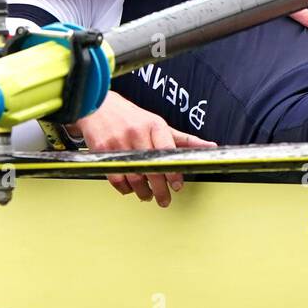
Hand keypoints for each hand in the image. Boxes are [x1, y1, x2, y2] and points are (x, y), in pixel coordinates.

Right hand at [73, 91, 215, 207]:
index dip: (173, 171)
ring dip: (143, 191)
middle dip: (160, 189)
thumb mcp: (158, 124)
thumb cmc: (132, 118)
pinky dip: (125, 188)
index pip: (167, 151)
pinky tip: (131, 189)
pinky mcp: (102, 151)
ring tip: (148, 195)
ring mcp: (118, 143)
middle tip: (165, 200)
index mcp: (154, 125)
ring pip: (134, 177)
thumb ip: (183, 139)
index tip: (177, 186)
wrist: (98, 106)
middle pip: (152, 168)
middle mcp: (137, 133)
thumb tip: (210, 147)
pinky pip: (116, 178)